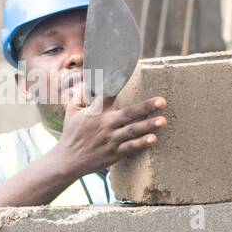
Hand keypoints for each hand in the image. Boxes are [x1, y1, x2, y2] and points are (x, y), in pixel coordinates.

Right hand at [51, 87, 167, 179]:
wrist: (68, 160)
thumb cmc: (72, 133)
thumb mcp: (71, 111)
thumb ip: (80, 94)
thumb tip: (88, 79)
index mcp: (95, 112)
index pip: (108, 93)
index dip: (117, 82)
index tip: (129, 71)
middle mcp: (105, 124)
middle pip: (128, 114)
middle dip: (146, 107)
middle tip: (162, 101)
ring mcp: (111, 140)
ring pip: (132, 131)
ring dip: (148, 125)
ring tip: (163, 121)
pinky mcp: (114, 153)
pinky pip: (130, 148)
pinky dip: (141, 144)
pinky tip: (154, 139)